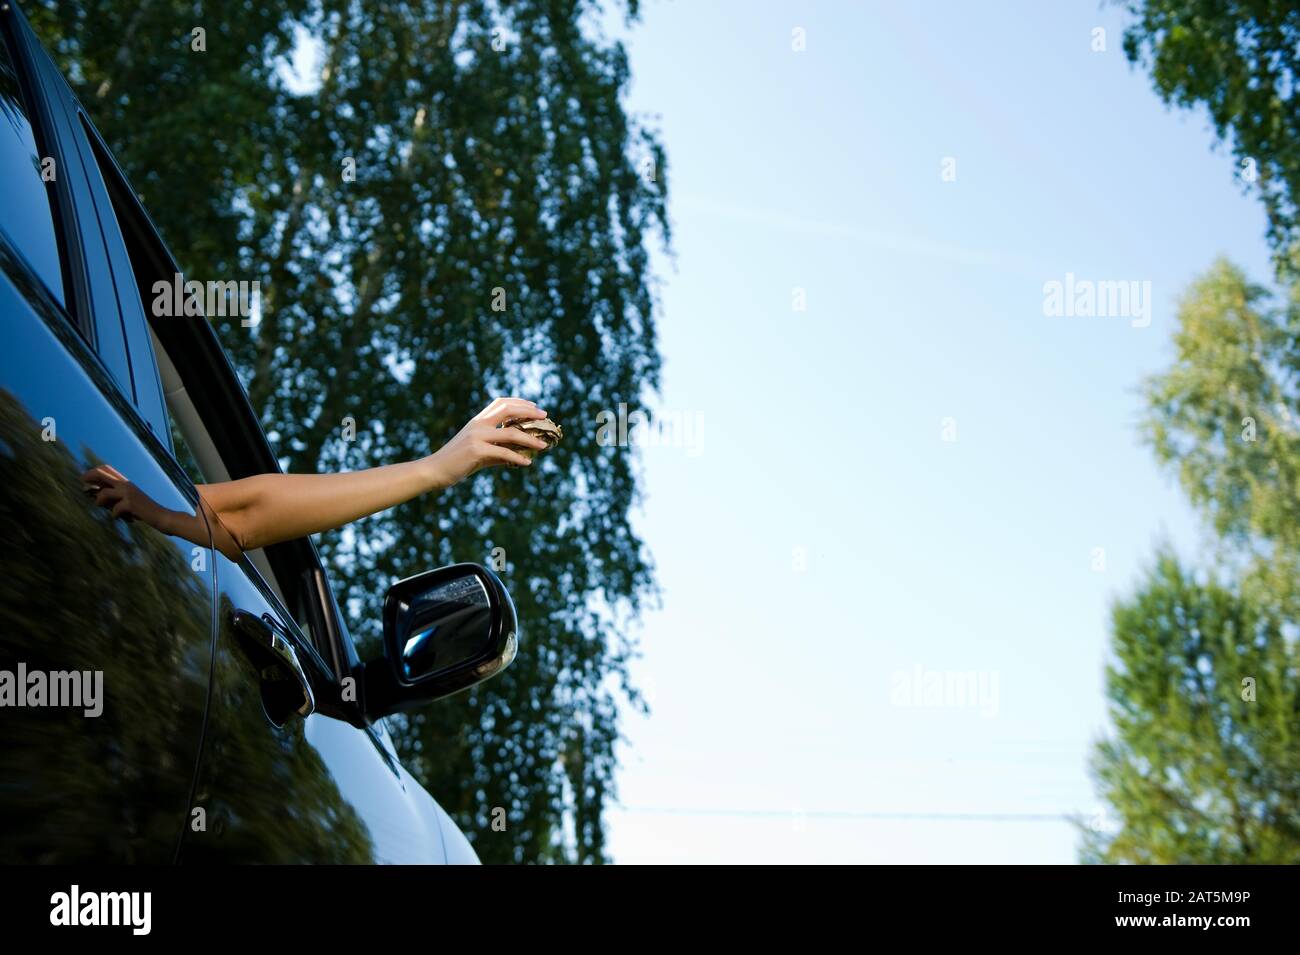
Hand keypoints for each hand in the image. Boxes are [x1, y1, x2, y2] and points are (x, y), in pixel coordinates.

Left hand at [81, 464, 165, 526]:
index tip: (84, 478)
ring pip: (103, 493)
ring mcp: (128, 494)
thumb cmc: (144, 511)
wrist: (163, 517)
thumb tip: (94, 495)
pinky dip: (115, 516)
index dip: (93, 472)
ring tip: (105, 508)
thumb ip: (115, 496)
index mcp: (126, 483)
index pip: (106, 469)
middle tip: (81, 481)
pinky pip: (113, 510)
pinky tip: (122, 518)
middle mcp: (126, 485)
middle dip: (89, 476)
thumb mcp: (129, 500)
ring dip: (100, 502)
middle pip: (102, 474)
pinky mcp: (130, 504)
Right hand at [425, 397, 549, 488]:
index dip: (520, 402)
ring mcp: (477, 436)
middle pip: (508, 409)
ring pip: (511, 433)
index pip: (501, 403)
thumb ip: (498, 450)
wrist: (435, 470)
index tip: (535, 407)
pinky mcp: (477, 451)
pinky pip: (503, 452)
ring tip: (544, 446)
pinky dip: (518, 457)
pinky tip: (527, 463)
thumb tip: (520, 454)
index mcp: (478, 420)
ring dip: (530, 439)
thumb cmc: (457, 462)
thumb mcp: (480, 452)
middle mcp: (478, 424)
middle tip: (545, 417)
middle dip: (529, 412)